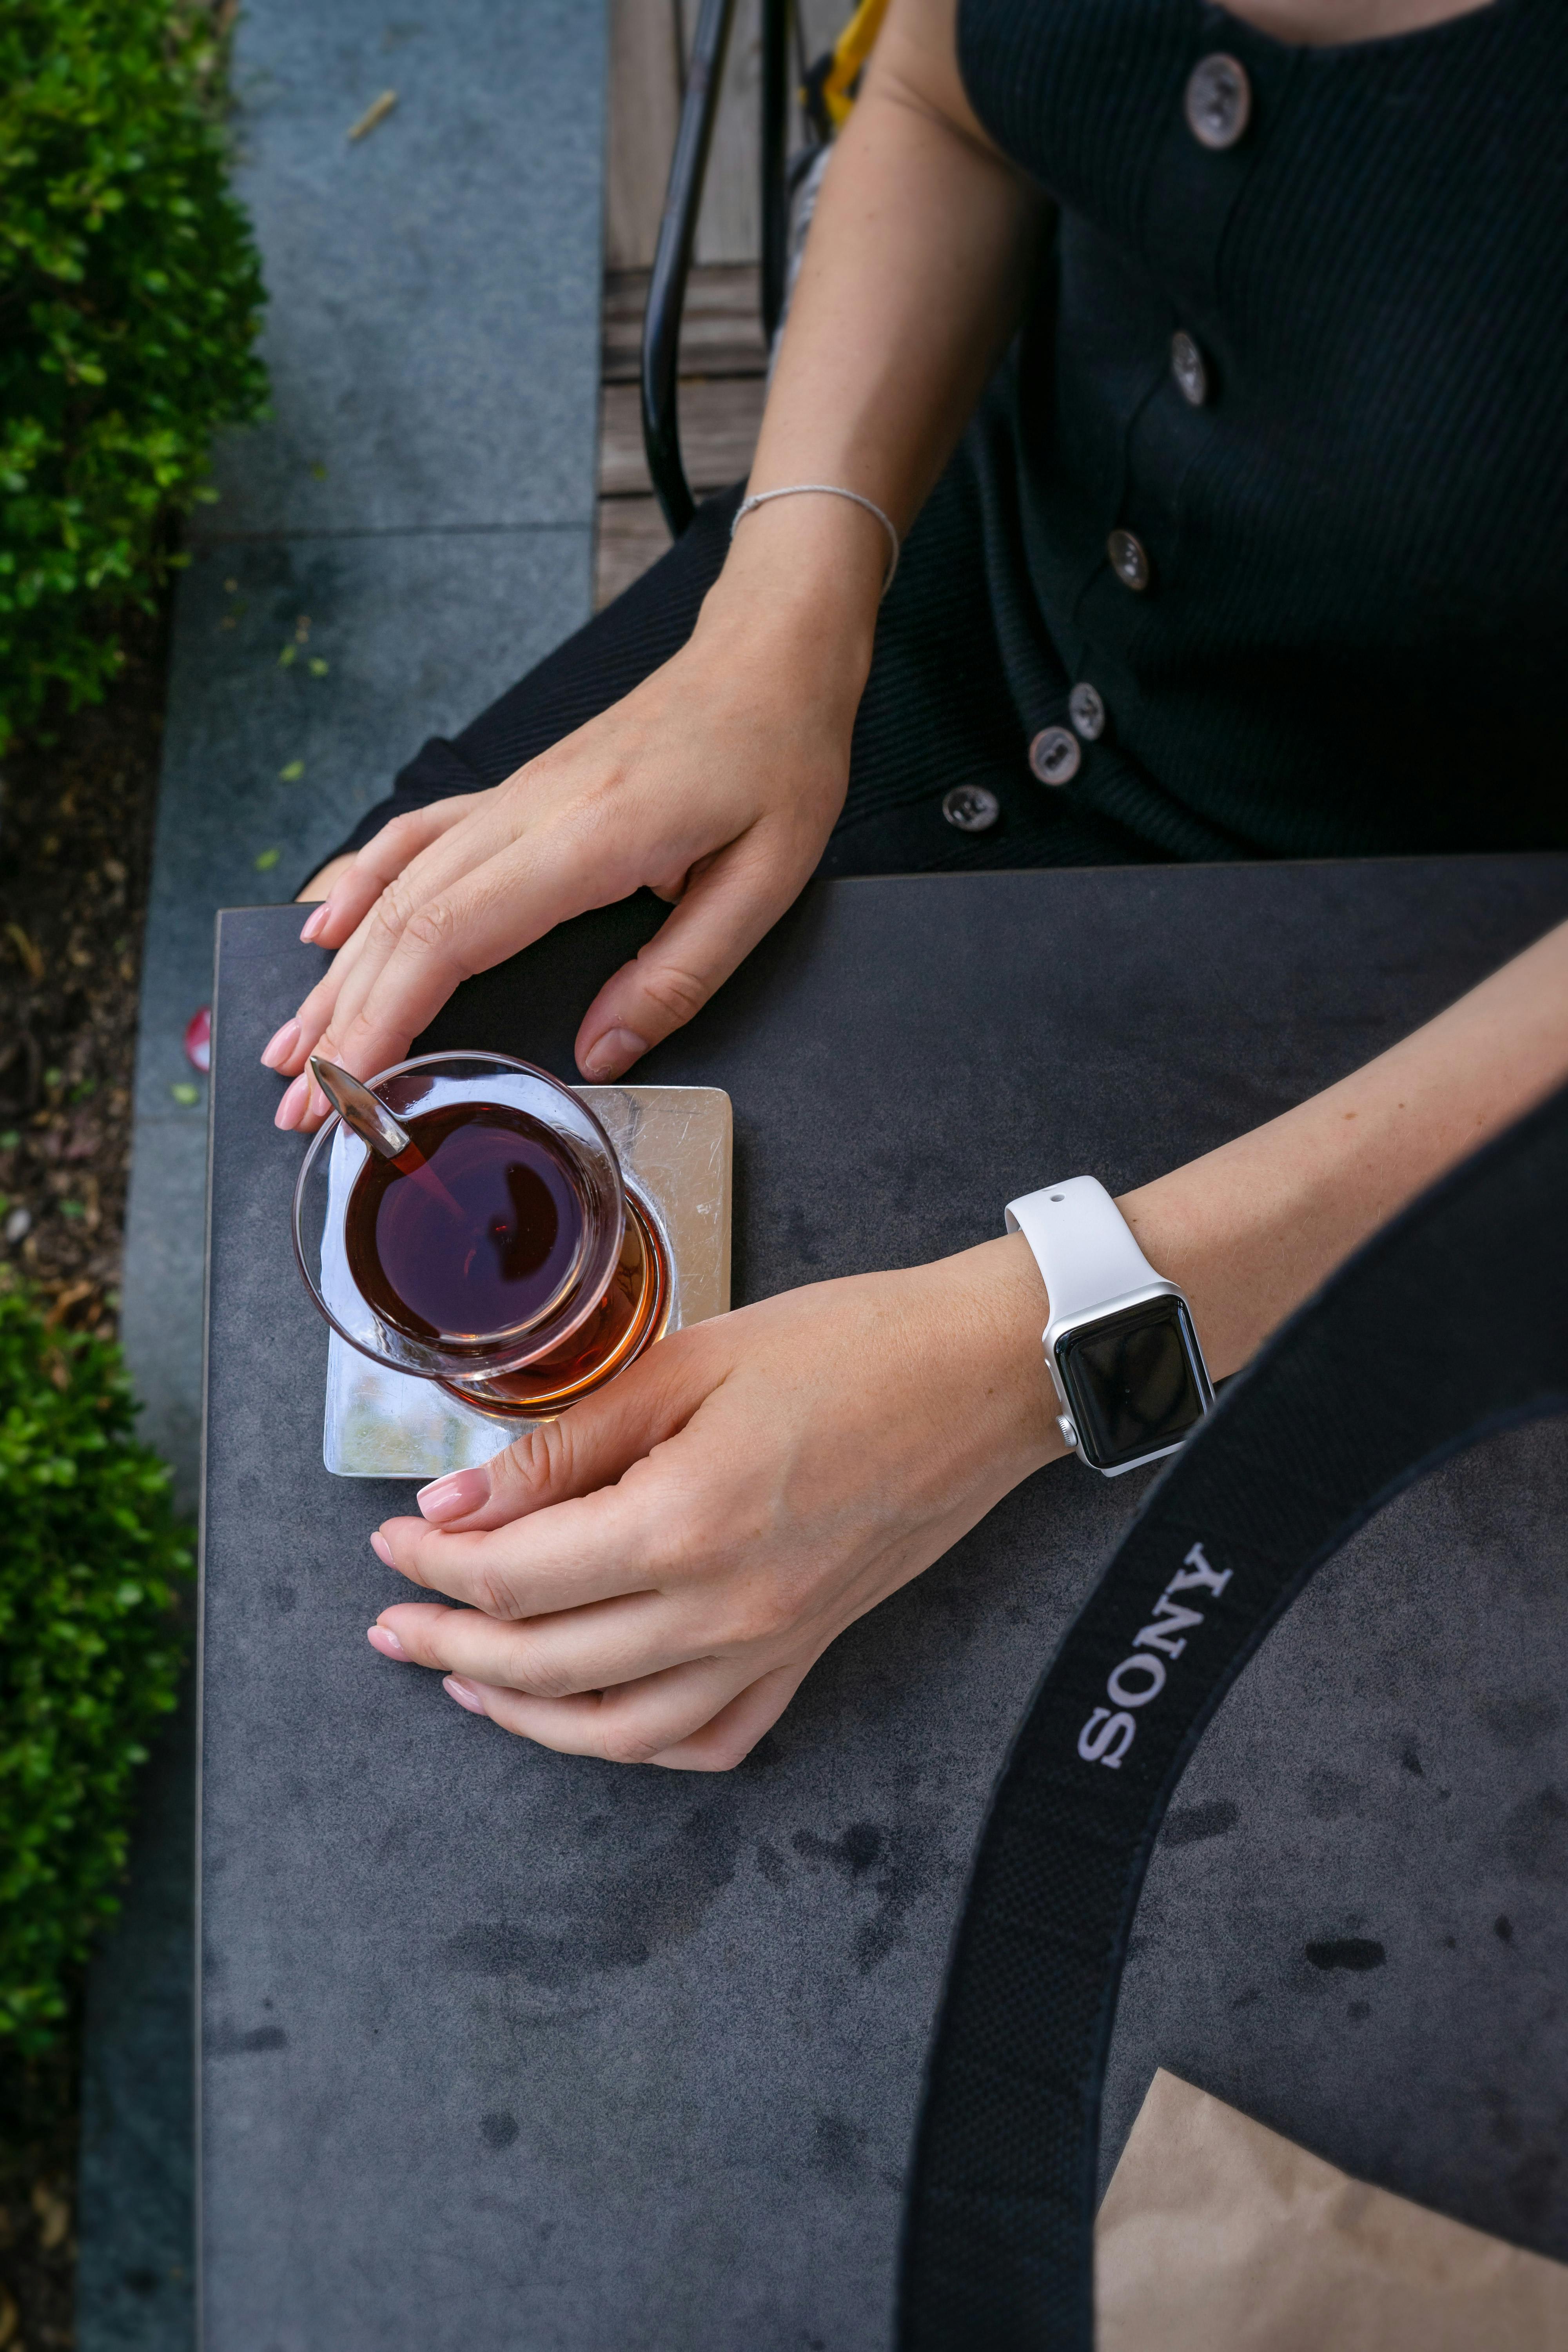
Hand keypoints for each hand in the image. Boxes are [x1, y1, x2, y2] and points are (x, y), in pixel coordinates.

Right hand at [261, 527, 881, 1130]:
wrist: (767, 655)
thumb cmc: (777, 759)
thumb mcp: (765, 881)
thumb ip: (680, 974)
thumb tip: (599, 1053)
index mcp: (590, 838)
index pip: (453, 935)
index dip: (389, 1015)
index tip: (351, 1082)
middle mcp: (530, 811)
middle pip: (405, 921)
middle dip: (343, 1021)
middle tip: (300, 1104)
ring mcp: (513, 797)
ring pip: (397, 887)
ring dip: (337, 972)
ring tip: (291, 1045)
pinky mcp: (515, 792)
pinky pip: (415, 840)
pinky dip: (360, 886)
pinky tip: (325, 930)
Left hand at [364, 1234, 1060, 1768]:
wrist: (980, 1376)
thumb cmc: (845, 1346)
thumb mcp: (686, 1365)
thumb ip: (563, 1446)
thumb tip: (453, 1506)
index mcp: (683, 1522)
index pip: (514, 1576)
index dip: (432, 1564)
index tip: (389, 1539)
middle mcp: (723, 1608)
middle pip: (544, 1662)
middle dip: (447, 1642)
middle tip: (390, 1618)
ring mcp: (771, 1643)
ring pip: (616, 1729)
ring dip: (522, 1712)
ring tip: (461, 1677)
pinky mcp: (810, 1651)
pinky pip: (710, 1737)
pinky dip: (637, 1742)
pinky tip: (591, 1711)